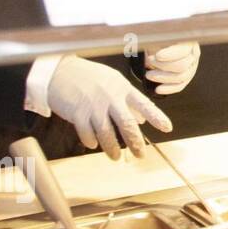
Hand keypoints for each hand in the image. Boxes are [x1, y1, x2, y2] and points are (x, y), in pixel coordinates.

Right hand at [46, 56, 171, 160]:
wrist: (59, 71)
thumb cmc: (89, 76)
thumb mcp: (113, 81)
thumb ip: (128, 100)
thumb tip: (142, 119)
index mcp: (123, 88)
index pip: (145, 104)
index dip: (157, 117)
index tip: (167, 128)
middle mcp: (111, 98)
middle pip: (127, 125)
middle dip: (135, 143)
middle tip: (141, 155)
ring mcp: (93, 106)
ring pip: (107, 134)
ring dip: (112, 148)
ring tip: (116, 157)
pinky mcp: (77, 113)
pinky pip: (87, 133)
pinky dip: (91, 141)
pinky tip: (94, 144)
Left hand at [144, 42, 199, 95]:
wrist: (164, 46)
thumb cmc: (162, 39)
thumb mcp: (161, 37)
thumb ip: (158, 41)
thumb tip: (150, 47)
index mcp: (189, 43)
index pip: (183, 51)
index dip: (170, 55)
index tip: (157, 56)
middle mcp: (193, 55)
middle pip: (182, 66)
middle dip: (163, 66)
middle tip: (149, 62)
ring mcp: (191, 68)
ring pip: (181, 77)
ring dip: (162, 78)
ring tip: (149, 74)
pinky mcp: (186, 78)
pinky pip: (180, 86)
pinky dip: (168, 89)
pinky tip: (157, 89)